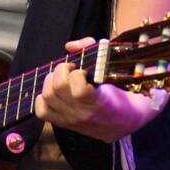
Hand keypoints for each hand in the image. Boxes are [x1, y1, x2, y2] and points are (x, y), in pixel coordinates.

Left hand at [33, 36, 165, 141]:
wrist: (128, 122)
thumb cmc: (126, 93)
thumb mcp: (120, 70)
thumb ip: (96, 51)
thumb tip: (70, 46)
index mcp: (100, 102)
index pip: (79, 89)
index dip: (78, 73)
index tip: (86, 69)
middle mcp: (82, 113)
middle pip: (57, 88)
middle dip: (62, 71)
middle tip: (73, 69)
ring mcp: (71, 120)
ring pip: (47, 96)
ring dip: (52, 80)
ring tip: (65, 78)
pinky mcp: (63, 123)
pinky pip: (41, 110)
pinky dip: (43, 97)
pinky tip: (57, 91)